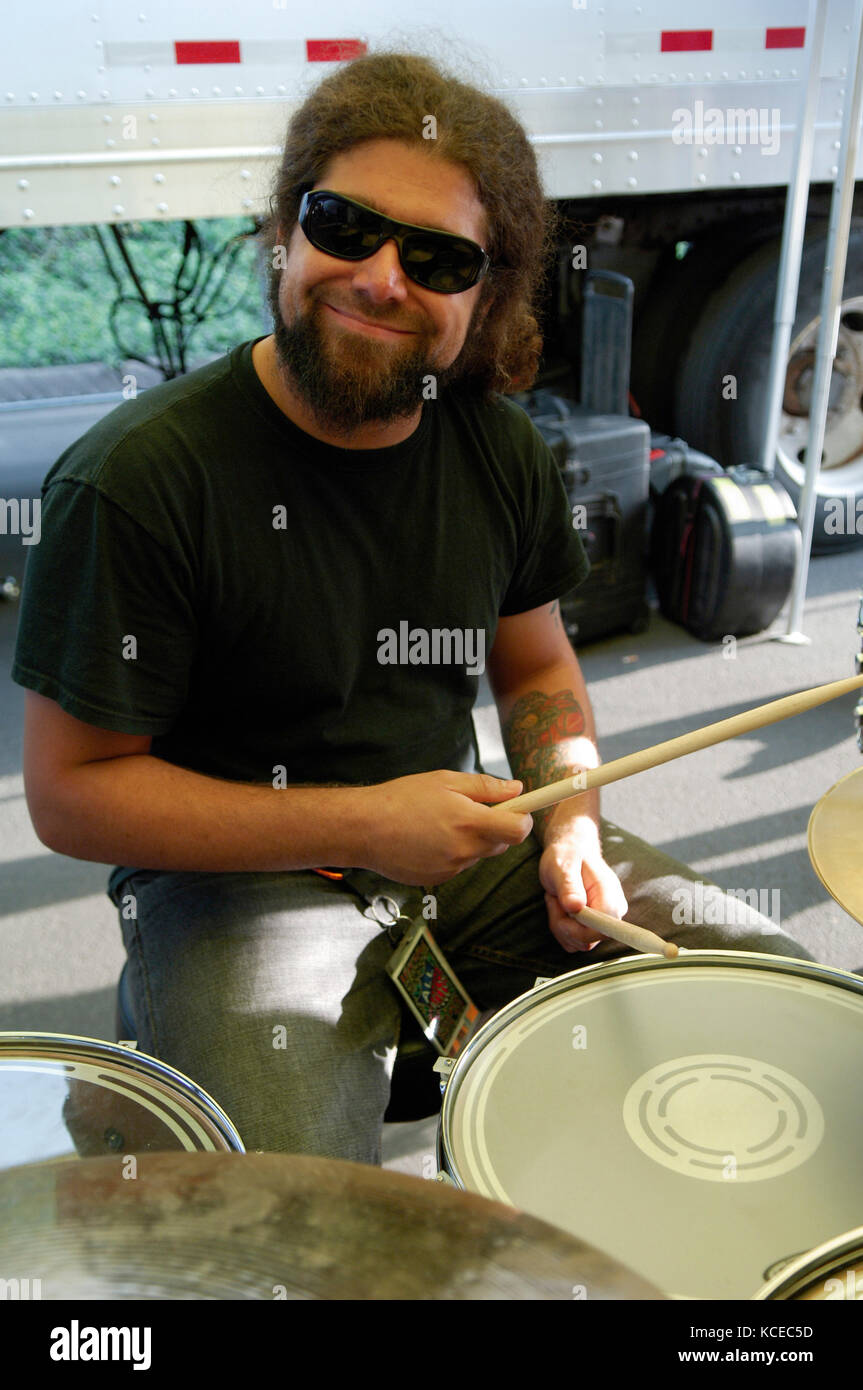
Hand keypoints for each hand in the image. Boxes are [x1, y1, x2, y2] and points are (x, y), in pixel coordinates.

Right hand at [360, 770, 533, 884]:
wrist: (363, 829)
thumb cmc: (402, 798)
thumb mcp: (445, 781)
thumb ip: (485, 787)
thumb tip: (517, 789)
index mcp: (470, 823)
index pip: (518, 830)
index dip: (523, 818)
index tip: (519, 809)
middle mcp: (465, 851)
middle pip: (501, 844)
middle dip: (495, 827)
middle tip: (470, 809)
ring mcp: (451, 869)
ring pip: (477, 854)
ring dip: (470, 840)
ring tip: (439, 823)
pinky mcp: (438, 880)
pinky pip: (457, 865)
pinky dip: (452, 853)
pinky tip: (427, 839)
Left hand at [539, 821, 627, 952]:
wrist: (569, 852)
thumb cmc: (567, 856)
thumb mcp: (563, 866)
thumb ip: (569, 886)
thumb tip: (575, 907)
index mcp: (610, 894)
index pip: (606, 928)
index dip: (582, 930)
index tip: (564, 914)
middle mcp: (612, 911)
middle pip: (589, 939)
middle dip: (563, 924)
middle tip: (555, 899)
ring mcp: (603, 922)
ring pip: (578, 943)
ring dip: (559, 924)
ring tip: (557, 899)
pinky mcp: (592, 927)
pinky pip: (573, 942)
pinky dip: (560, 927)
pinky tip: (559, 907)